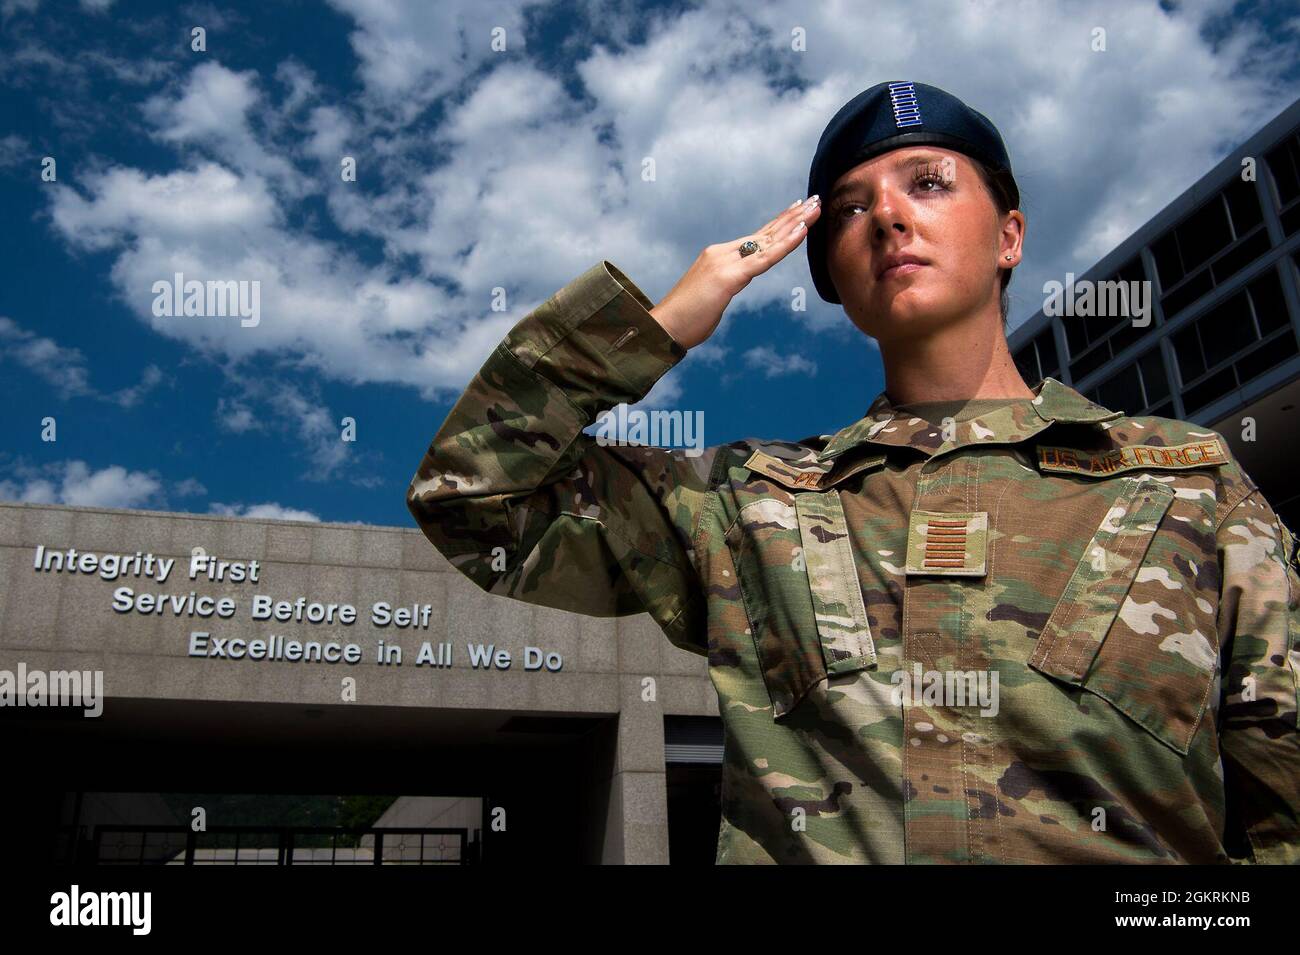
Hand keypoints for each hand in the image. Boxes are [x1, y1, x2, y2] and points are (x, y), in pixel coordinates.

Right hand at [649, 195, 821, 348]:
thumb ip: (725, 285)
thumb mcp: (711, 297)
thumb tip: (734, 284)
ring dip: (796, 222)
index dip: (778, 224)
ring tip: (816, 207)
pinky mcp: (729, 277)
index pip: (755, 238)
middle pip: (765, 233)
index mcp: (718, 257)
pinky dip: (786, 243)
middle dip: (792, 216)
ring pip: (769, 240)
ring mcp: (725, 263)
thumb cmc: (684, 319)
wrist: (663, 328)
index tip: (797, 211)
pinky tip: (802, 230)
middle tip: (815, 199)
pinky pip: (765, 258)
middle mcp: (722, 253)